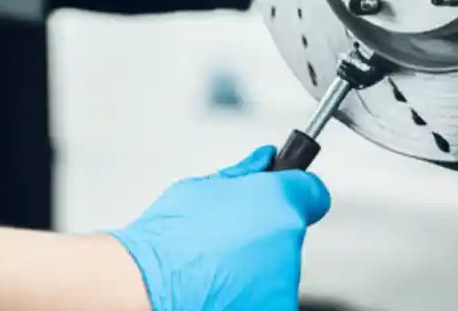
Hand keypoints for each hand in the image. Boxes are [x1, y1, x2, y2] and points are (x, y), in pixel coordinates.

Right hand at [109, 146, 330, 310]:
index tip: (287, 200)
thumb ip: (245, 174)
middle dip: (267, 234)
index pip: (314, 193)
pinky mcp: (279, 308)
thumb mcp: (203, 187)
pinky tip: (222, 288)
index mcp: (280, 203)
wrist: (144, 284)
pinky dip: (253, 294)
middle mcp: (290, 241)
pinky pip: (273, 295)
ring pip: (281, 267)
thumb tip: (265, 160)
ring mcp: (285, 281)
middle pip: (291, 232)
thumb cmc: (167, 238)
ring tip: (218, 266)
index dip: (297, 194)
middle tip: (230, 241)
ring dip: (259, 267)